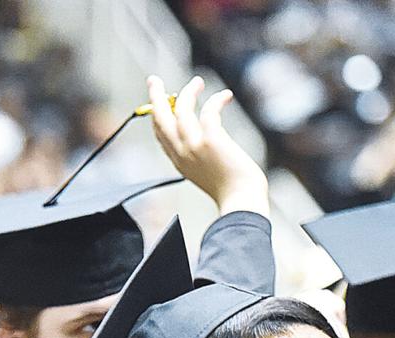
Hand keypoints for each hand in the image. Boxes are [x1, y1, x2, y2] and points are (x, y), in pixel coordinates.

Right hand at [147, 76, 268, 216]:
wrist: (241, 200)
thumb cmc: (231, 190)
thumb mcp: (208, 173)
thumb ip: (201, 157)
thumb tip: (207, 139)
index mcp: (178, 161)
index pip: (160, 134)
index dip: (158, 115)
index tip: (161, 102)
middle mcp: (181, 152)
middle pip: (160, 119)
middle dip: (155, 97)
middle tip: (154, 81)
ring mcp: (194, 146)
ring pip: (180, 110)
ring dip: (188, 92)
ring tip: (197, 81)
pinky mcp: (211, 140)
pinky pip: (208, 111)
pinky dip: (216, 100)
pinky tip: (226, 96)